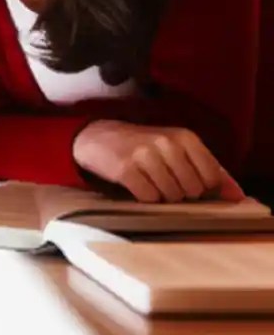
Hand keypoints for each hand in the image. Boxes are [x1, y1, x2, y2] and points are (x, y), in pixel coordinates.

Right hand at [72, 120, 245, 202]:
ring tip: (150, 181)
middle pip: (192, 189)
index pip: (211, 177)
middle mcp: (166, 143)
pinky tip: (137, 185)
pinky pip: (148, 198)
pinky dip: (145, 197)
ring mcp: (145, 155)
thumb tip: (237, 196)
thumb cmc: (145, 147)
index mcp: (185, 136)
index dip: (201, 186)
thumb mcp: (179, 149)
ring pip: (171, 195)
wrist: (99, 138)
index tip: (187, 180)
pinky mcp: (126, 169)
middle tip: (164, 180)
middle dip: (181, 192)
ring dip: (162, 195)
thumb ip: (211, 170)